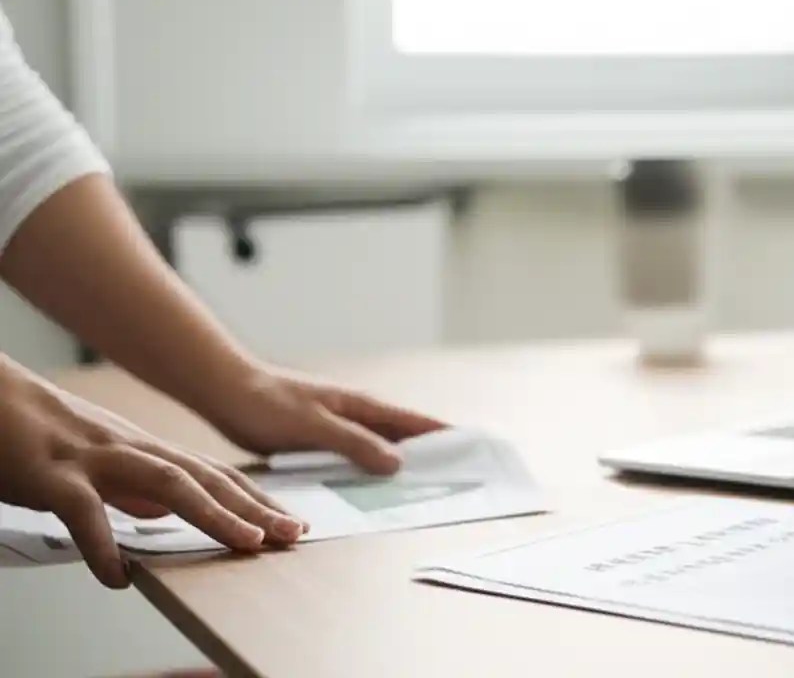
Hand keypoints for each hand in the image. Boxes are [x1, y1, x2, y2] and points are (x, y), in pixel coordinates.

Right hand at [0, 356, 307, 588]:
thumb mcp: (99, 465)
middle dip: (255, 507)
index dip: (256, 500)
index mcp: (143, 451)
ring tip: (247, 543)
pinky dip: (102, 545)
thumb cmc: (37, 436)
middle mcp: (130, 450)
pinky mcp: (50, 473)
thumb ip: (133, 488)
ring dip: (213, 514)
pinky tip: (118, 576)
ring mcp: (94, 459)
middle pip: (205, 478)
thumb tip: (165, 514)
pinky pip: (82, 511)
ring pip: (167, 484)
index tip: (292, 522)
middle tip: (294, 533)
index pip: (213, 476)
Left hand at [201, 367, 446, 474]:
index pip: (416, 422)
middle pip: (405, 437)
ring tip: (426, 491)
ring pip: (382, 448)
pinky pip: (359, 457)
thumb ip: (356, 444)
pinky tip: (375, 490)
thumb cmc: (268, 405)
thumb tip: (399, 464)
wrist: (228, 392)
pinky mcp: (324, 440)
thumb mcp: (316, 428)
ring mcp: (342, 427)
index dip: (446, 435)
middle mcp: (358, 414)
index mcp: (363, 406)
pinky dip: (373, 471)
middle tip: (459, 480)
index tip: (476, 449)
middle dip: (432, 455)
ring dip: (403, 465)